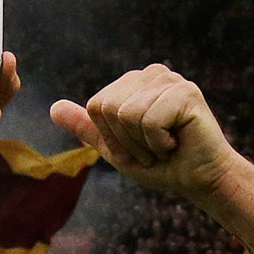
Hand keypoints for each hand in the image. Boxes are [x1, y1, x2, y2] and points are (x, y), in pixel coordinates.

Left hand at [50, 64, 236, 198]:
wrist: (200, 179)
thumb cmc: (161, 164)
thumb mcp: (115, 148)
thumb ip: (87, 127)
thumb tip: (53, 108)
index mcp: (133, 83)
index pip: (96, 106)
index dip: (112, 138)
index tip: (138, 146)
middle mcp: (151, 74)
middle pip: (107, 108)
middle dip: (126, 141)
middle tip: (152, 148)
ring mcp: (169, 80)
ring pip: (126, 114)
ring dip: (143, 145)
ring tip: (166, 145)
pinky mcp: (185, 92)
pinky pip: (148, 121)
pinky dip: (159, 144)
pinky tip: (178, 141)